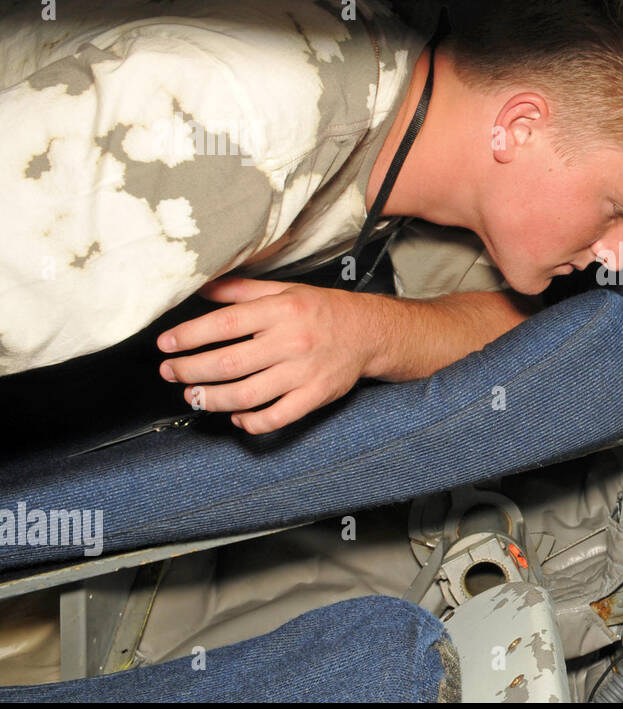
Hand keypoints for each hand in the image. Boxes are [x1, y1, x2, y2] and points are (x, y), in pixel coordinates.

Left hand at [157, 277, 375, 433]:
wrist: (370, 332)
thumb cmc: (323, 309)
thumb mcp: (285, 291)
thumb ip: (242, 291)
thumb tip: (202, 287)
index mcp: (281, 310)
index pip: (224, 325)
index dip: (189, 337)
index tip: (166, 344)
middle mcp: (291, 341)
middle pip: (227, 364)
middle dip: (190, 371)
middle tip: (170, 372)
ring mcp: (303, 372)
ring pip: (246, 395)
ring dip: (211, 399)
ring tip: (194, 395)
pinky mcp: (315, 395)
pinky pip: (276, 417)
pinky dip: (250, 422)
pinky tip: (235, 416)